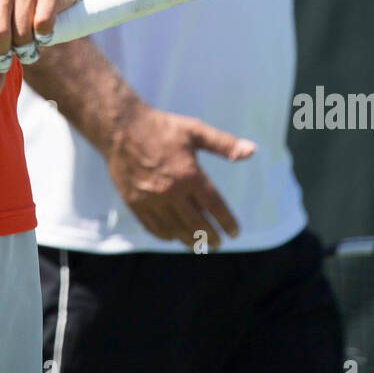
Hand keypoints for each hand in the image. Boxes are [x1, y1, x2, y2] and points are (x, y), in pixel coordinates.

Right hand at [105, 104, 255, 249]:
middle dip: (211, 236)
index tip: (235, 233)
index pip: (215, 206)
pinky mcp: (135, 203)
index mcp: (189, 175)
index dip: (227, 222)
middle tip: (219, 243)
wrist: (121, 129)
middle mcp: (172, 191)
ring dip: (190, 240)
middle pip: (197, 224)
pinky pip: (154, 227)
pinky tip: (174, 236)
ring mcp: (152, 200)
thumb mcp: (195, 130)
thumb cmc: (162, 127)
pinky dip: (167, 236)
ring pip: (175, 230)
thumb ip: (224, 144)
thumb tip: (252, 150)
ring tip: (199, 245)